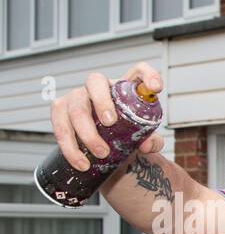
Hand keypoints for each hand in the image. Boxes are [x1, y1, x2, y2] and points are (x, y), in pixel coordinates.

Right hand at [51, 62, 165, 171]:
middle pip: (95, 81)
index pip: (139, 71)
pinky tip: (80, 162)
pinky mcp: (61, 110)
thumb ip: (152, 141)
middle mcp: (98, 86)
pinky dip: (69, 145)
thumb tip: (146, 145)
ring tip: (102, 154)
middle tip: (110, 123)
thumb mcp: (143, 138)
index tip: (156, 88)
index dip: (148, 74)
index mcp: (124, 88)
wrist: (103, 147)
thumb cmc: (127, 135)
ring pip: (75, 106)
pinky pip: (59, 123)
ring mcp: (77, 96)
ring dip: (86, 131)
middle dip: (101, 101)